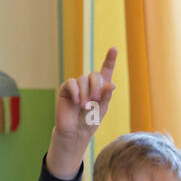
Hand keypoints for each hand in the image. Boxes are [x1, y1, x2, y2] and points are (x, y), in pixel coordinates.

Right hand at [47, 48, 116, 177]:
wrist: (75, 132)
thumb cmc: (90, 121)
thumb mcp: (102, 109)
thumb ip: (106, 96)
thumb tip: (112, 84)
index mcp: (100, 88)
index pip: (105, 71)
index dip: (109, 59)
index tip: (114, 48)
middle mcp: (88, 84)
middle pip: (94, 75)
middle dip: (97, 87)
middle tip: (96, 100)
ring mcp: (77, 85)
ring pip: (83, 79)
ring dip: (86, 93)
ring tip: (85, 106)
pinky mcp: (66, 89)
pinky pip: (72, 83)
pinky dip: (76, 92)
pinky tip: (77, 102)